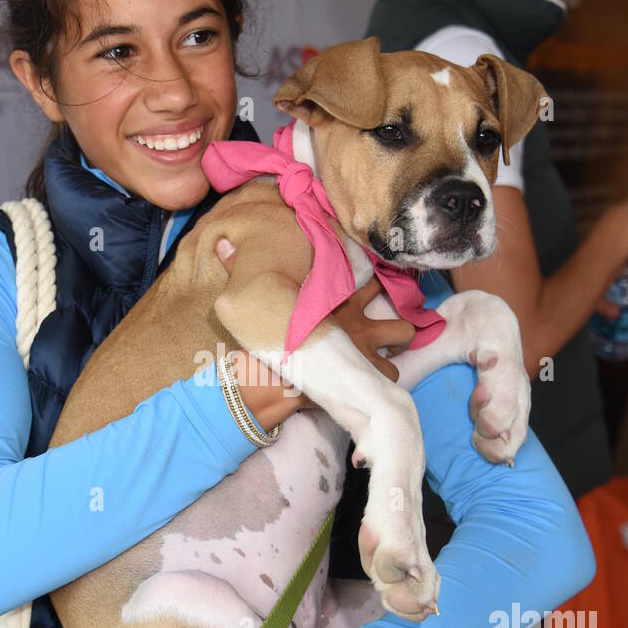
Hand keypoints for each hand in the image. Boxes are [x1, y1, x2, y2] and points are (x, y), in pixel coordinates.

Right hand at [215, 237, 414, 392]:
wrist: (273, 382)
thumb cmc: (267, 341)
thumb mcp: (253, 303)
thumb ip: (240, 271)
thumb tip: (223, 245)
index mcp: (335, 297)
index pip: (368, 274)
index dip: (376, 275)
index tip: (376, 278)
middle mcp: (359, 319)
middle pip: (398, 307)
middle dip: (398, 316)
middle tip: (388, 322)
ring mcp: (368, 347)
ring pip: (405, 336)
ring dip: (398, 345)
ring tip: (388, 351)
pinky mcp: (368, 374)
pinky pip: (392, 374)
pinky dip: (386, 378)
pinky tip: (376, 379)